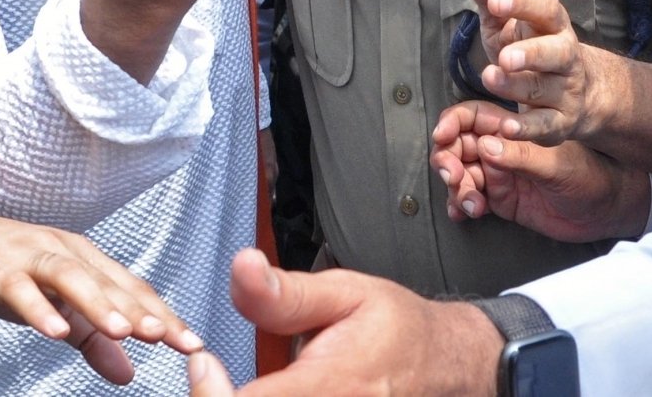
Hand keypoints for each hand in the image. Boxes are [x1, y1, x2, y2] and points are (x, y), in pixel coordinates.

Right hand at [0, 198, 203, 383]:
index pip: (131, 289)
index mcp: (85, 260)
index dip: (161, 315)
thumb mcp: (54, 309)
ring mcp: (28, 256)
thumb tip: (128, 375)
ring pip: (69, 276)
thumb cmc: (8, 272)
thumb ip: (90, 339)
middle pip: (107, 281)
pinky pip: (18, 288)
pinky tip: (55, 333)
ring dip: (97, 303)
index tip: (192, 343)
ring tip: (123, 332)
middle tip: (168, 338)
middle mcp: (63, 251)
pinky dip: (38, 308)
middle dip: (139, 310)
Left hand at [182, 249, 503, 395]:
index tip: (204, 364)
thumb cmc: (397, 330)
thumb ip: (288, 292)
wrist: (447, 366)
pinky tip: (255, 393)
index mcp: (332, 388)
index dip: (211, 393)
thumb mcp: (347, 293)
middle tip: (213, 376)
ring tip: (230, 384)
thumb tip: (242, 267)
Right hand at [431, 105, 649, 241]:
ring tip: (469, 203)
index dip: (452, 123)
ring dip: (456, 186)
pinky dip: (460, 205)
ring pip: (461, 174)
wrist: (608, 212)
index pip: (472, 117)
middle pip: (458, 146)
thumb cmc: (592, 177)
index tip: (442, 137)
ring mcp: (499, 175)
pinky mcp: (501, 200)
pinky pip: (470, 198)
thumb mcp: (558, 165)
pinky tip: (462, 213)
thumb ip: (522, 156)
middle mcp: (501, 148)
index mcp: (513, 129)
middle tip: (454, 177)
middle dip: (448, 159)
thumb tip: (486, 145)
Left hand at [467, 0, 600, 146]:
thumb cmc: (531, 48)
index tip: (496, 0)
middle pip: (556, 52)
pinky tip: (504, 127)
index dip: (522, 3)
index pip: (545, 7)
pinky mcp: (559, 122)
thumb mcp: (508, 22)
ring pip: (544, 88)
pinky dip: (525, 128)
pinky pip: (543, 126)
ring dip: (517, 85)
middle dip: (532, 52)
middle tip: (505, 55)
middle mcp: (565, 56)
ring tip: (490, 77)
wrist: (577, 93)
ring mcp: (565, 90)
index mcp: (552, 24)